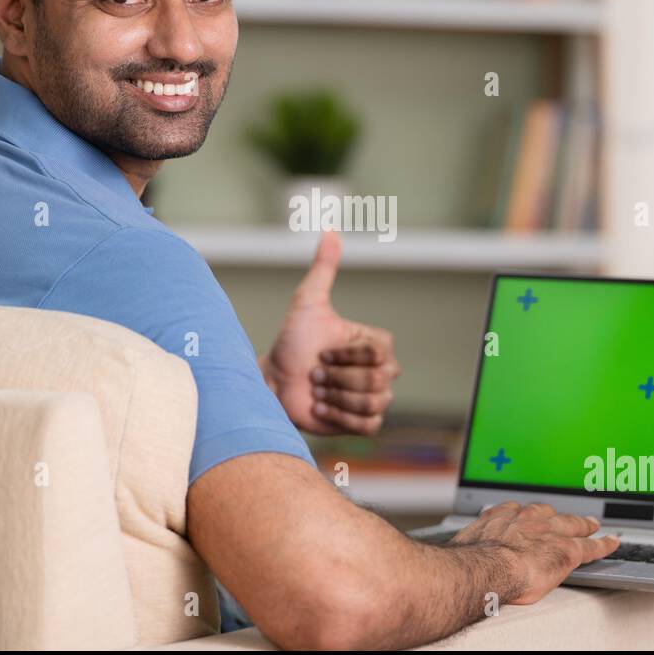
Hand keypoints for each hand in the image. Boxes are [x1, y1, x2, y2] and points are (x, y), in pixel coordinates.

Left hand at [262, 229, 401, 435]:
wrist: (273, 382)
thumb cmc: (291, 342)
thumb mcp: (307, 303)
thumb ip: (323, 268)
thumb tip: (330, 230)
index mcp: (376, 345)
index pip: (380, 354)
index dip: (348, 355)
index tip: (323, 350)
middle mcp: (380, 372)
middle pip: (378, 381)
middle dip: (338, 377)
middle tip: (317, 372)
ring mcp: (373, 398)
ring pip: (372, 403)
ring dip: (336, 397)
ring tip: (317, 391)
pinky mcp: (363, 423)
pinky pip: (367, 425)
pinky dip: (338, 417)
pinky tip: (320, 408)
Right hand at [451, 502, 619, 603]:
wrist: (486, 568)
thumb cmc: (471, 562)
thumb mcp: (467, 547)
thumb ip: (474, 546)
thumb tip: (466, 557)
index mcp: (501, 517)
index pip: (517, 512)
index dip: (526, 516)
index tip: (528, 517)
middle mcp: (526, 519)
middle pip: (548, 513)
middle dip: (556, 515)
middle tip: (563, 517)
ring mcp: (548, 532)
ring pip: (572, 524)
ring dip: (582, 525)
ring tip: (592, 525)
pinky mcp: (567, 550)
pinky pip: (590, 545)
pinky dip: (603, 544)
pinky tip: (612, 543)